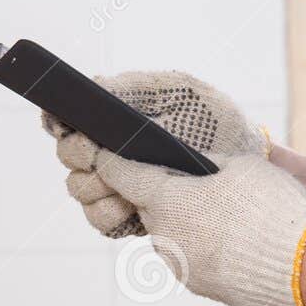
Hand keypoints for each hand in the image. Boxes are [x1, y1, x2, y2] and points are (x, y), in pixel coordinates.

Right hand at [43, 69, 266, 239]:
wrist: (246, 160)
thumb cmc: (212, 118)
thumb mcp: (179, 92)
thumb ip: (137, 88)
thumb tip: (94, 83)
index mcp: (112, 118)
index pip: (67, 119)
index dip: (58, 121)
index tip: (69, 125)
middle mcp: (108, 152)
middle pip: (67, 158)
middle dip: (78, 155)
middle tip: (97, 152)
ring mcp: (118, 185)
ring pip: (80, 191)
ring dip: (95, 187)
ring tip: (120, 183)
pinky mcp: (132, 214)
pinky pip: (103, 221)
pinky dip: (111, 214)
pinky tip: (131, 206)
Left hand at [92, 147, 305, 305]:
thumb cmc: (274, 207)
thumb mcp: (241, 166)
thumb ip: (208, 165)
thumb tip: (196, 169)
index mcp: (167, 200)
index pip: (124, 177)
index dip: (114, 163)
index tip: (105, 156)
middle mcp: (165, 236)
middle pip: (150, 208)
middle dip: (163, 195)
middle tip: (191, 184)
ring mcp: (183, 267)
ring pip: (171, 237)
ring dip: (186, 224)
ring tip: (223, 215)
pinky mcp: (203, 288)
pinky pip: (193, 260)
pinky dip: (205, 248)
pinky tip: (234, 241)